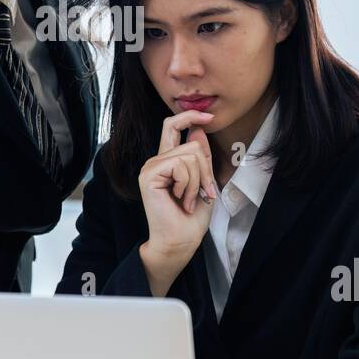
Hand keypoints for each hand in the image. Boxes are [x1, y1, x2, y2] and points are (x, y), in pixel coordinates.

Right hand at [138, 110, 219, 278]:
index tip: (209, 117)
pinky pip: (180, 165)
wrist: (180, 241)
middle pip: (193, 143)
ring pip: (190, 155)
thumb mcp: (204, 182)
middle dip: (207, 169)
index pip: (172, 126)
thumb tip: (198, 129)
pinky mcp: (149, 175)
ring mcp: (151, 166)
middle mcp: (156, 160)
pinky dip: (189, 185)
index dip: (190, 116)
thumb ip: (201, 157)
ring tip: (189, 200)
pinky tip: (180, 200)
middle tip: (204, 193)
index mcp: (167, 160)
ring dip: (198, 181)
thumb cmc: (191, 218)